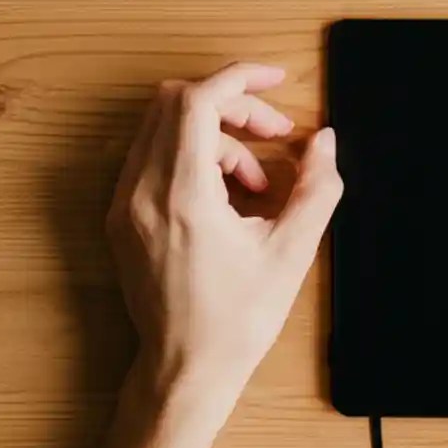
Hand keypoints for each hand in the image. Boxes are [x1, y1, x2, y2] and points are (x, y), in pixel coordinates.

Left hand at [98, 63, 342, 447]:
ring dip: (216, 132)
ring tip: (256, 178)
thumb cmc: (237, 318)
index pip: (197, 103)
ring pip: (163, 126)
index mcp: (182, 198)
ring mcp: (124, 204)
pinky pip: (153, 155)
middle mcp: (141, 194)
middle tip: (276, 132)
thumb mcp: (293, 251)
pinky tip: (228, 191)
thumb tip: (325, 141)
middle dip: (233, 104)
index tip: (276, 80)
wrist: (187, 367)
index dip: (240, 79)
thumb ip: (317, 187)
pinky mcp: (122, 216)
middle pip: (176, 103)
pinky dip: (194, 154)